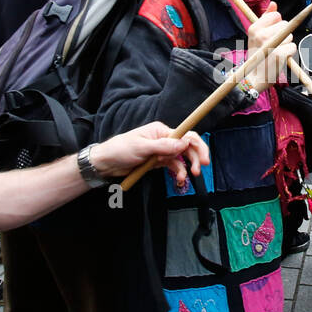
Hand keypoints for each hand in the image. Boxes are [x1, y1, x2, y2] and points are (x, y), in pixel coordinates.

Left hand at [91, 122, 209, 186]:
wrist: (106, 163)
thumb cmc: (120, 149)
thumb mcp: (141, 147)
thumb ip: (163, 146)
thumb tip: (183, 143)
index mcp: (161, 131)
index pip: (185, 134)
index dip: (197, 145)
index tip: (204, 158)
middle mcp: (164, 139)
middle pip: (187, 146)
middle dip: (195, 158)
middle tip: (199, 170)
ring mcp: (162, 151)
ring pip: (182, 158)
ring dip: (186, 168)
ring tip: (186, 178)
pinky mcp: (158, 162)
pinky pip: (173, 166)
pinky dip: (178, 173)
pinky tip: (178, 180)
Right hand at [244, 3, 296, 92]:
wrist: (253, 78)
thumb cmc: (257, 55)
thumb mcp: (256, 35)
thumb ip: (266, 18)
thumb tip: (274, 4)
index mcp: (254, 28)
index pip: (276, 15)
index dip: (277, 24)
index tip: (271, 34)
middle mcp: (261, 35)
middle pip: (285, 24)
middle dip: (283, 34)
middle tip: (273, 45)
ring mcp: (270, 45)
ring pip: (290, 36)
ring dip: (286, 44)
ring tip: (275, 52)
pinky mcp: (279, 55)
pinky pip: (293, 47)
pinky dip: (289, 53)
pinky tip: (280, 59)